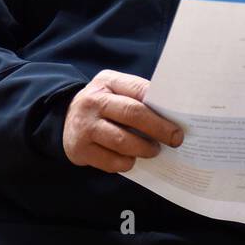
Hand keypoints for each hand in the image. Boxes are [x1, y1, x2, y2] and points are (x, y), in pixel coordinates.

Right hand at [62, 70, 183, 173]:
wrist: (65, 120)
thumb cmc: (102, 106)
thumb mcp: (115, 90)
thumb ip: (137, 97)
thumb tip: (171, 114)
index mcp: (106, 82)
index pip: (139, 90)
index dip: (161, 106)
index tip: (179, 121)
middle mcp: (93, 102)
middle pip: (133, 114)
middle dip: (159, 129)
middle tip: (175, 139)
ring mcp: (85, 126)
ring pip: (123, 141)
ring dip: (144, 149)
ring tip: (154, 151)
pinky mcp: (80, 149)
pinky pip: (111, 162)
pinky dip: (127, 163)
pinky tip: (131, 159)